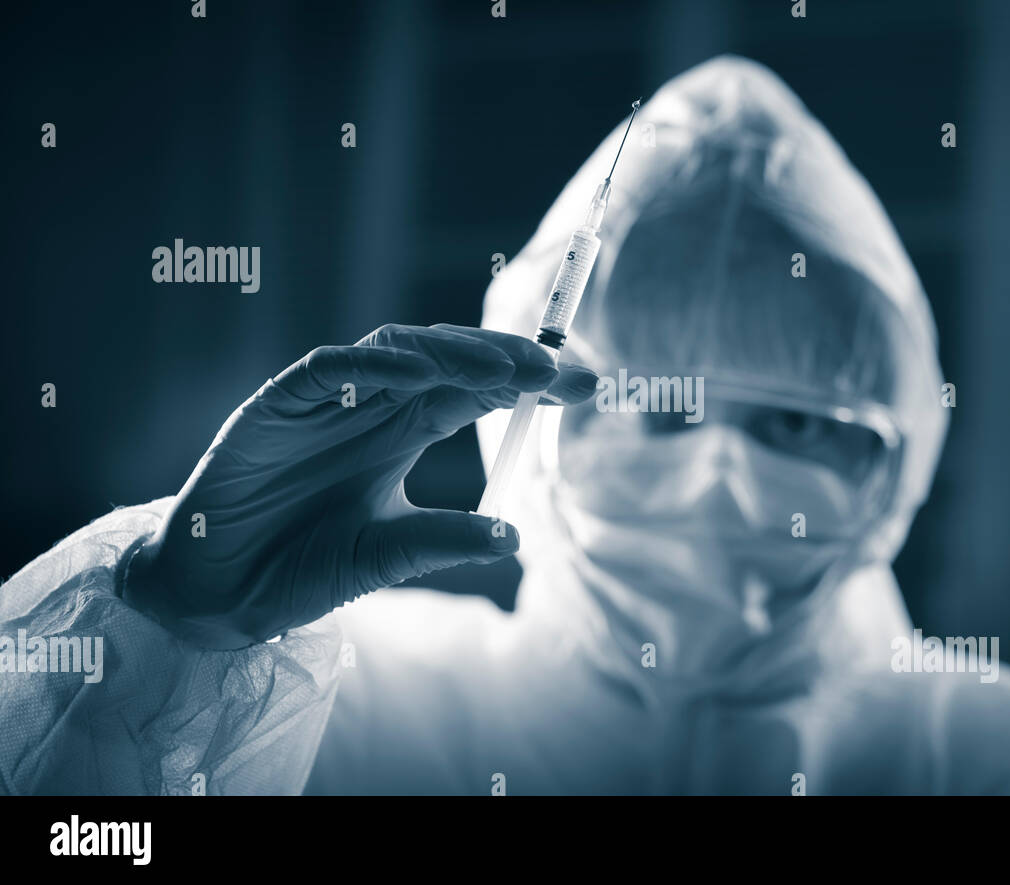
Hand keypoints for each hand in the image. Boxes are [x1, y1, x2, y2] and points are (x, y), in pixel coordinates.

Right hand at [122, 323, 595, 648]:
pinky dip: (371, 366)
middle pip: (451, 360)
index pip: (480, 391)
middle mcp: (375, 406)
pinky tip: (417, 373)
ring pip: (399, 350)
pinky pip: (329, 369)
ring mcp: (329, 400)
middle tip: (561, 371)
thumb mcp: (383, 557)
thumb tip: (515, 537)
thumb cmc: (302, 568)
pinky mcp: (278, 404)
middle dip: (508, 359)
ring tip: (506, 370)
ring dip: (453, 354)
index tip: (590, 386)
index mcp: (404, 432)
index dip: (532, 383)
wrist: (220, 594)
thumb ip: (441, 541)